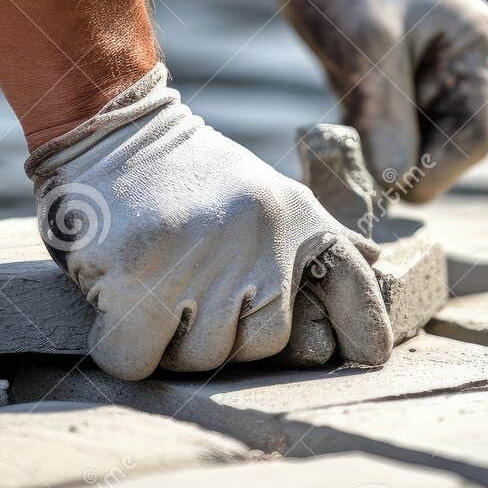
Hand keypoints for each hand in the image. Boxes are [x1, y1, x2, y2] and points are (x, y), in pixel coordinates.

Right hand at [25, 65, 392, 379]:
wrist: (113, 128)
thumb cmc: (189, 172)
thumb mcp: (268, 192)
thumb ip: (318, 234)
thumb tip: (374, 258)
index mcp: (294, 221)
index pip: (351, 285)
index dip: (364, 328)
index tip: (370, 357)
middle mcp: (258, 242)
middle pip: (257, 347)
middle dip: (219, 336)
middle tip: (187, 292)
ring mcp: (199, 261)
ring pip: (197, 359)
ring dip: (167, 341)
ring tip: (150, 286)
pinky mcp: (137, 278)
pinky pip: (136, 359)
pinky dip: (122, 346)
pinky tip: (115, 303)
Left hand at [276, 0, 487, 201]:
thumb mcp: (370, 41)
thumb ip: (386, 112)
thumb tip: (393, 183)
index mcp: (474, 50)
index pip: (474, 137)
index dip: (437, 170)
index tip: (390, 186)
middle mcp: (456, 68)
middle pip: (443, 147)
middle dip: (403, 166)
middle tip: (353, 177)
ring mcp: (420, 76)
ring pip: (408, 144)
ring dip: (377, 158)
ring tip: (337, 156)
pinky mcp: (383, 82)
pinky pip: (379, 131)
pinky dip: (358, 143)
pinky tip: (329, 141)